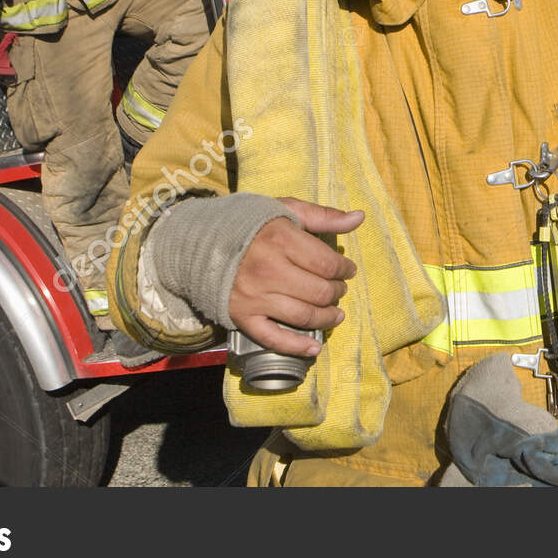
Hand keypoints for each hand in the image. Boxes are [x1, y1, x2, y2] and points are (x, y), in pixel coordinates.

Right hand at [230, 198, 362, 356]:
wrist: (198, 242)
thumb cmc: (247, 223)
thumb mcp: (285, 209)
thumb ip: (323, 216)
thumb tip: (359, 218)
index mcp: (281, 239)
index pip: (327, 263)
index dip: (344, 269)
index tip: (347, 270)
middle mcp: (269, 270)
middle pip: (319, 292)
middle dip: (337, 293)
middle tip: (340, 290)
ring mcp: (255, 296)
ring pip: (304, 316)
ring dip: (327, 318)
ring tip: (335, 314)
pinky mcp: (242, 316)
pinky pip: (273, 338)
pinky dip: (297, 347)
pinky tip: (314, 348)